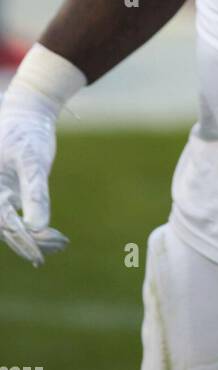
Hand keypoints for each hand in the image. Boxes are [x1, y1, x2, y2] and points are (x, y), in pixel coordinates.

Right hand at [0, 86, 67, 265]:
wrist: (28, 114)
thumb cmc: (26, 133)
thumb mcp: (33, 159)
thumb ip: (34, 191)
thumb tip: (38, 227)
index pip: (4, 224)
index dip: (21, 241)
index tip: (39, 254)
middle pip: (8, 230)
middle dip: (30, 243)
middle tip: (56, 248)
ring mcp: (3, 197)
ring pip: (15, 227)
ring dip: (35, 239)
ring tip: (60, 245)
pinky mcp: (14, 196)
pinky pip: (23, 218)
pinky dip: (39, 228)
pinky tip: (56, 238)